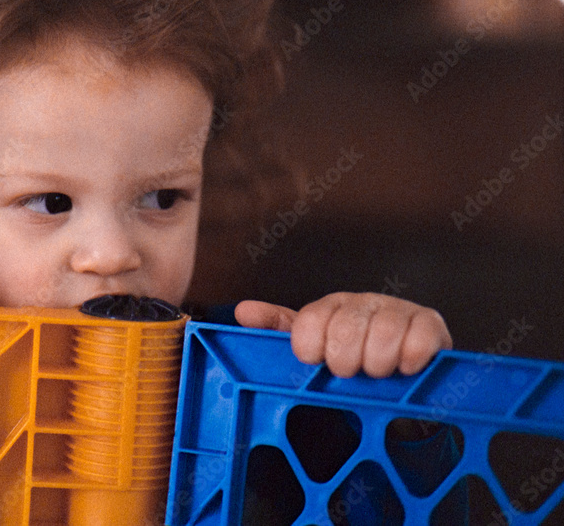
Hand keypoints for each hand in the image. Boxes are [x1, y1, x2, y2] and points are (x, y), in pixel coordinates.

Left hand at [234, 293, 451, 377]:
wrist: (401, 361)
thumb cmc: (352, 351)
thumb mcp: (314, 342)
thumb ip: (278, 327)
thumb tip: (243, 312)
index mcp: (331, 305)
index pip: (310, 323)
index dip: (311, 351)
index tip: (318, 361)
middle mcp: (363, 301)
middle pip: (344, 333)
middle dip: (345, 363)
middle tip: (350, 370)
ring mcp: (398, 309)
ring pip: (381, 338)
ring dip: (377, 366)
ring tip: (376, 372)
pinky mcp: (431, 324)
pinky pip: (419, 340)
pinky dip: (409, 360)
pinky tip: (404, 367)